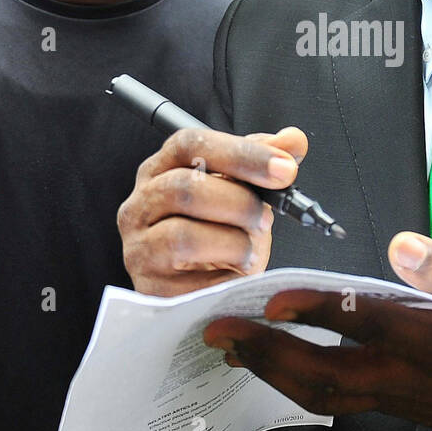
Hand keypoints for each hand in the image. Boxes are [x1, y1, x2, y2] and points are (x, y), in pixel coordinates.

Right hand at [118, 126, 307, 295]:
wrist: (204, 290)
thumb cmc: (219, 235)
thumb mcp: (244, 194)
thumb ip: (264, 164)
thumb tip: (292, 140)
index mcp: (162, 169)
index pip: (191, 144)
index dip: (242, 153)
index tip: (284, 170)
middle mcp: (141, 204)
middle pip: (185, 188)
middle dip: (240, 204)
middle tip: (266, 218)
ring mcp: (139, 247)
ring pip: (183, 236)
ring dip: (233, 243)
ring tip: (249, 251)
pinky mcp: (148, 287)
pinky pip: (190, 284)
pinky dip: (224, 278)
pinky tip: (234, 276)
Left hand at [202, 231, 431, 430]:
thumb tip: (405, 246)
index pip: (366, 323)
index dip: (318, 311)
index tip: (274, 298)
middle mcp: (405, 374)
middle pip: (323, 373)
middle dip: (266, 354)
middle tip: (218, 332)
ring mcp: (393, 395)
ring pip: (320, 392)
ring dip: (270, 370)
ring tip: (229, 347)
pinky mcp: (389, 402)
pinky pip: (330, 397)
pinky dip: (292, 380)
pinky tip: (272, 362)